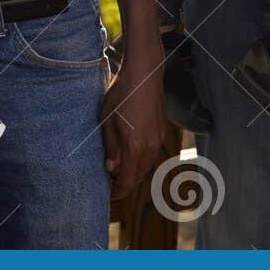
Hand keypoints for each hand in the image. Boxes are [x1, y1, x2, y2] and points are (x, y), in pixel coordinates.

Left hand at [103, 39, 165, 197]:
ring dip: (134, 172)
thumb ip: (111, 147)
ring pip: (147, 165)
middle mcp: (150, 147)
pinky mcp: (162, 131)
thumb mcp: (107, 121)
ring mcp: (158, 139)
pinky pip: (152, 153)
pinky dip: (142, 160)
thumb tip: (111, 168)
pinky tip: (131, 153)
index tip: (109, 196)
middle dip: (125, 183)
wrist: (144, 74)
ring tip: (119, 169)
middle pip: (138, 176)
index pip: (127, 180)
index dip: (117, 191)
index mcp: (135, 147)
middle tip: (111, 184)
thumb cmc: (121, 94)